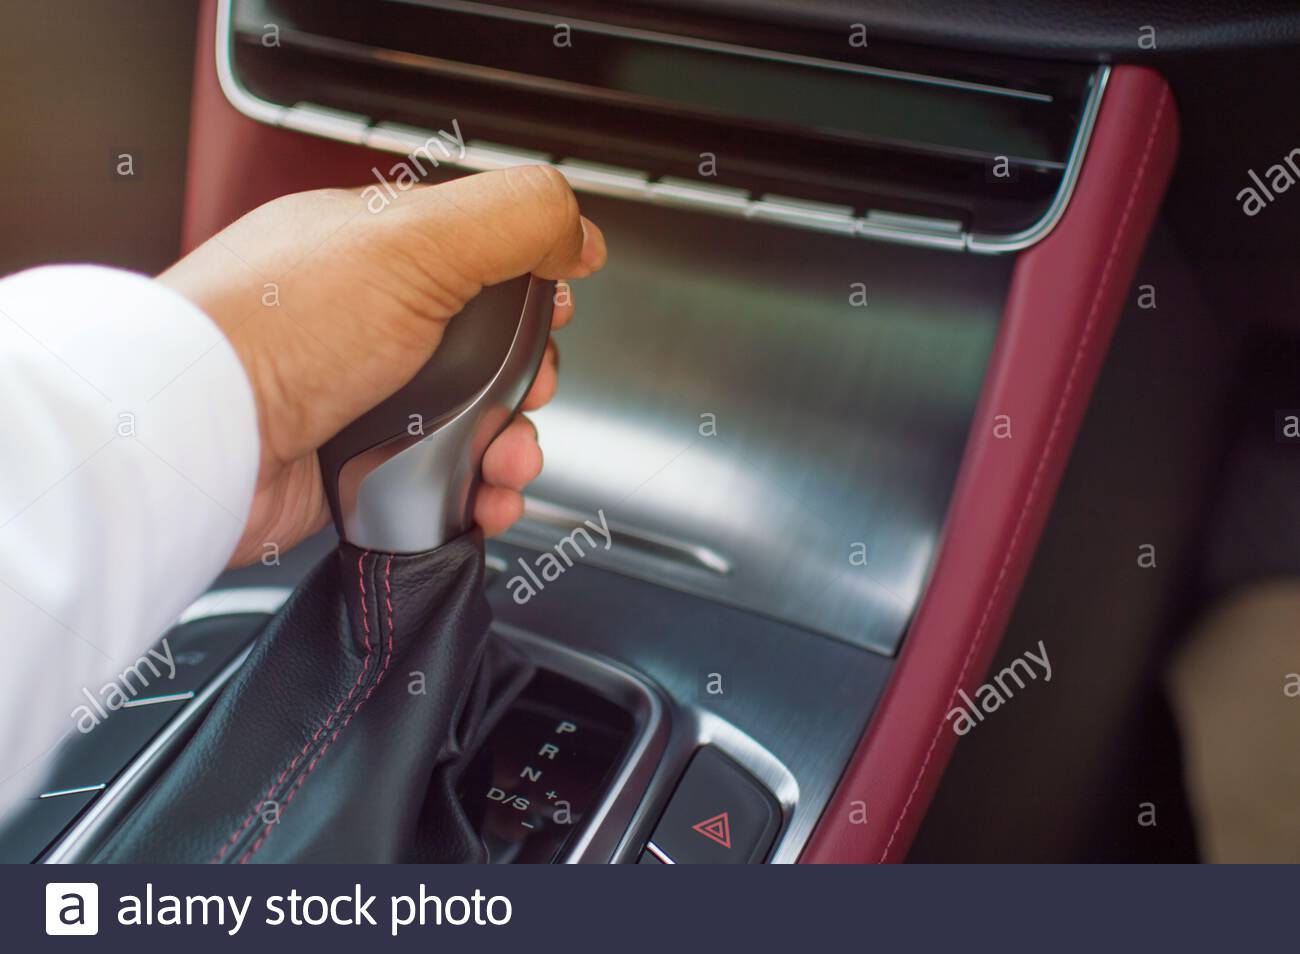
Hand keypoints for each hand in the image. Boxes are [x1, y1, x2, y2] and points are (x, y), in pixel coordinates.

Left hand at [158, 166, 606, 566]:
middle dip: (532, 379)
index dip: (533, 287)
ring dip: (514, 448)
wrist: (197, 439)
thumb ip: (513, 218)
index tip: (554, 308)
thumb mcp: (413, 240)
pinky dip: (477, 496)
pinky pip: (445, 484)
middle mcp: (375, 324)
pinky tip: (484, 498)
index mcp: (381, 252)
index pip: (484, 258)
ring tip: (506, 462)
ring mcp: (368, 399)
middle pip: (494, 352)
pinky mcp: (362, 468)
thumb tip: (579, 231)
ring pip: (478, 425)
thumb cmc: (271, 330)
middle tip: (527, 388)